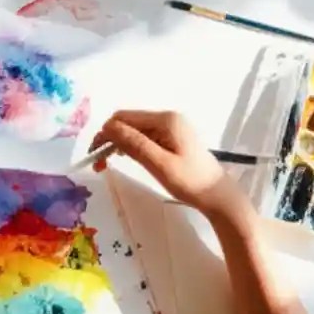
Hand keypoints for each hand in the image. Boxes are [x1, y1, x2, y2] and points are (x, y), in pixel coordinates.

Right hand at [90, 110, 245, 217]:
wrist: (217, 196)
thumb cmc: (189, 181)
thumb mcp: (159, 164)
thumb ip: (134, 144)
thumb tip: (107, 127)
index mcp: (165, 119)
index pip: (124, 118)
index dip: (106, 134)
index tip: (95, 156)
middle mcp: (167, 118)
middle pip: (128, 122)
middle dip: (110, 139)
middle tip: (98, 164)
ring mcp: (171, 128)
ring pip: (135, 130)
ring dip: (119, 144)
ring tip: (108, 165)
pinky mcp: (173, 139)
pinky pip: (145, 137)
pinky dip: (132, 147)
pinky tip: (128, 159)